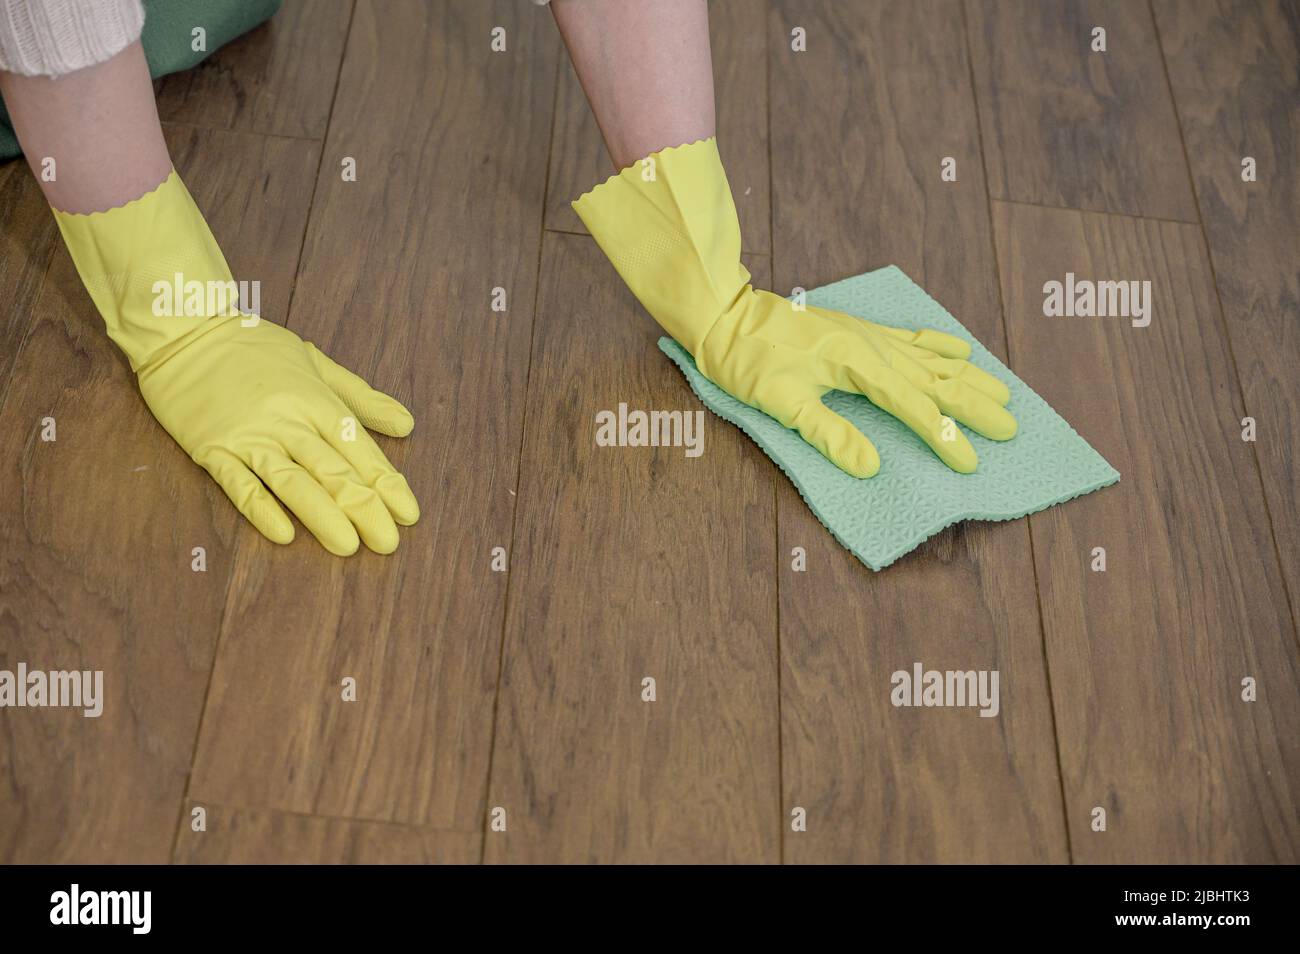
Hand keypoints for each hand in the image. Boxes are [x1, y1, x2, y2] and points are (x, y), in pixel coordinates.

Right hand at [139, 316, 418, 554]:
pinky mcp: (212, 448)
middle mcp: (287, 420)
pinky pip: (239, 484)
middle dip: (364, 509)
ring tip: (347, 546)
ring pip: (292, 481)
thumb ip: (362, 398)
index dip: (386, 483)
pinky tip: (283, 534)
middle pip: (332, 470)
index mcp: (316, 400)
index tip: (408, 515)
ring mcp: (249, 436)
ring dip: (322, 515)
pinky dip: (261, 510)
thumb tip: (407, 425)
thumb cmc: (254, 346)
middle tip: (388, 544)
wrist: (184, 328)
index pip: (360, 449)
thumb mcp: (317, 362)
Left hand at [572, 137, 1016, 476]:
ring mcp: (868, 335)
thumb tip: (870, 466)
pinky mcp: (859, 331)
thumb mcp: (781, 402)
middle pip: (934, 380)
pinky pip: (910, 338)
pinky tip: (961, 350)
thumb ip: (827, 433)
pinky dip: (939, 345)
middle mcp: (871, 346)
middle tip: (1010, 429)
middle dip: (973, 406)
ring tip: (1004, 393)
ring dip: (969, 377)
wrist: (726, 316)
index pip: (911, 407)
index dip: (943, 436)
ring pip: (930, 359)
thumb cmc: (748, 361)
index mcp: (856, 365)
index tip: (969, 464)